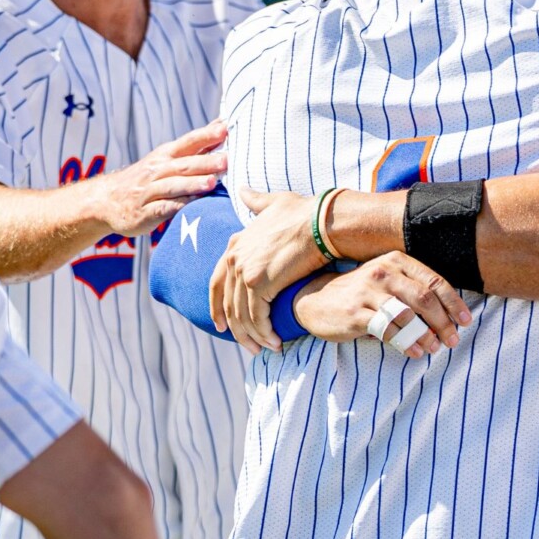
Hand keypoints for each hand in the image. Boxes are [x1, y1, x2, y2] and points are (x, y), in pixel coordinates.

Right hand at [88, 122, 225, 235]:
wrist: (106, 200)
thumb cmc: (147, 177)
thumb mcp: (167, 157)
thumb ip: (196, 144)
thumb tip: (222, 123)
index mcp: (166, 155)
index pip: (188, 142)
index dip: (206, 135)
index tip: (226, 128)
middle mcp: (157, 170)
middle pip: (184, 165)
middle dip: (205, 162)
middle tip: (227, 160)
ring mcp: (149, 191)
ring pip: (173, 186)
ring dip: (192, 184)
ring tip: (212, 182)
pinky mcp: (144, 213)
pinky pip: (162, 208)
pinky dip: (177, 206)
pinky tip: (192, 207)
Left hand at [210, 188, 323, 351]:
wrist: (321, 221)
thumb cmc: (305, 211)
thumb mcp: (274, 202)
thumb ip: (256, 201)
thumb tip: (242, 190)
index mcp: (235, 244)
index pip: (217, 282)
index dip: (218, 306)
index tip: (222, 325)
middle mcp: (234, 258)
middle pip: (228, 304)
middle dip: (237, 329)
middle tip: (249, 345)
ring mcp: (243, 271)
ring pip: (241, 316)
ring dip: (253, 337)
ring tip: (267, 348)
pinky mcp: (258, 284)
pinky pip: (257, 319)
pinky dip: (265, 334)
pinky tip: (276, 342)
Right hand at [292, 253, 473, 355]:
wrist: (317, 300)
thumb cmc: (361, 293)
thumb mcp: (387, 281)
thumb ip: (413, 291)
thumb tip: (448, 316)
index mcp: (396, 261)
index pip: (434, 281)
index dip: (453, 303)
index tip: (466, 321)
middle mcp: (384, 272)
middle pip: (425, 298)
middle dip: (444, 321)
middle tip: (453, 339)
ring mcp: (369, 291)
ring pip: (408, 315)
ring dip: (427, 334)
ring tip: (436, 348)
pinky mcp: (356, 313)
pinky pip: (388, 330)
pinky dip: (406, 343)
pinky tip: (415, 352)